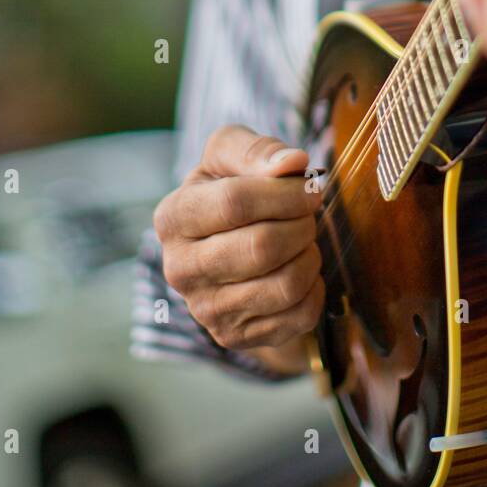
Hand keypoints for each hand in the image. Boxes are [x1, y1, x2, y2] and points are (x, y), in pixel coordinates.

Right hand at [153, 125, 323, 353]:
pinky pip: (299, 315)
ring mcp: (205, 309)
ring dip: (309, 255)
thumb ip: (256, 150)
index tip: (310, 188)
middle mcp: (179, 269)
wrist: (227, 246)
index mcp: (173, 217)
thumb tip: (292, 163)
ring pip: (285, 285)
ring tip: (303, 240)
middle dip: (301, 225)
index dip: (285, 193)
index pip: (235, 203)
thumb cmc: (229, 191)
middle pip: (262, 247)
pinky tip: (299, 269)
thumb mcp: (231, 157)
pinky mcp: (234, 336)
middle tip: (308, 214)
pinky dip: (313, 287)